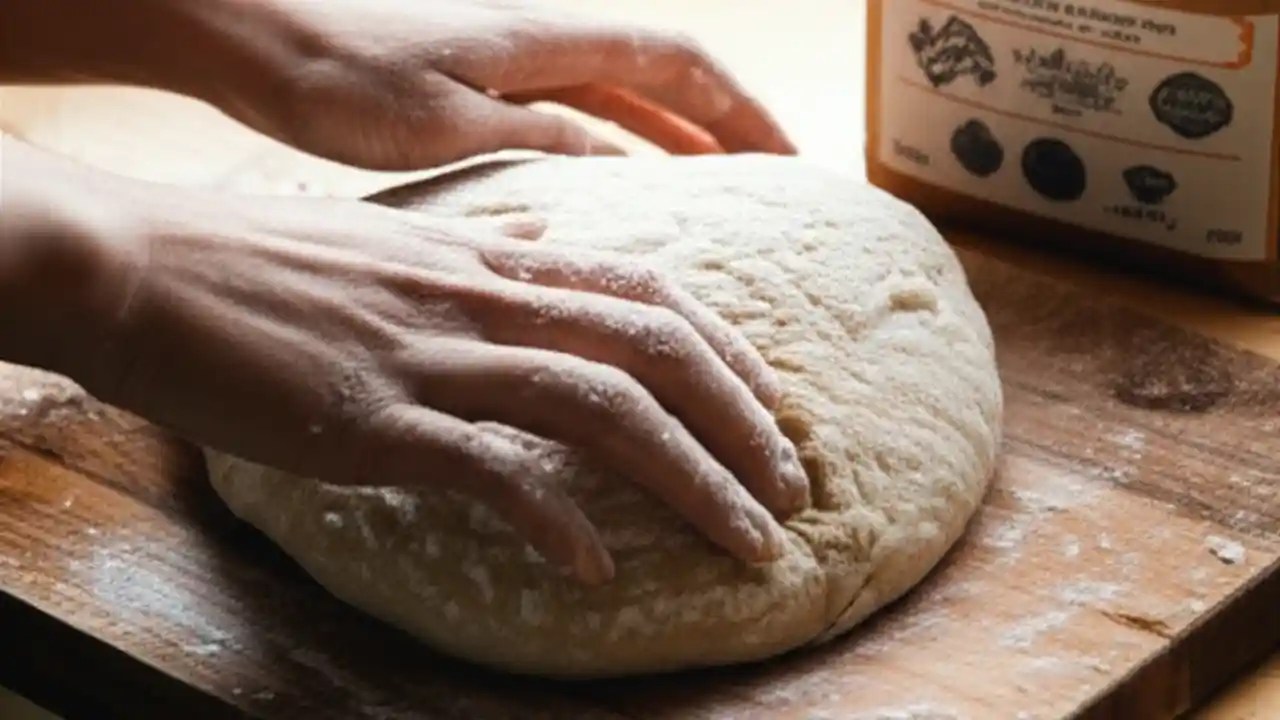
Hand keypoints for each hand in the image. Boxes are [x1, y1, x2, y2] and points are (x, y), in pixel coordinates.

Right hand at [77, 181, 806, 584]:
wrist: (141, 268)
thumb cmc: (262, 263)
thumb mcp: (393, 243)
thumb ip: (478, 252)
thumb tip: (542, 246)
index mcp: (486, 259)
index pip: (645, 291)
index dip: (726, 350)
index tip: (769, 406)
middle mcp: (478, 299)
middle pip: (652, 347)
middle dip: (741, 420)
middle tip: (792, 487)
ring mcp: (431, 358)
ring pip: (601, 407)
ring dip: (691, 477)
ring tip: (747, 539)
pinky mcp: (374, 419)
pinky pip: (490, 470)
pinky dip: (554, 519)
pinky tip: (593, 567)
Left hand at [207, 0, 795, 168]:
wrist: (255, 38)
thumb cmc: (336, 74)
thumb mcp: (446, 118)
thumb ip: (537, 136)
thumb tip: (617, 160)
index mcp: (545, 41)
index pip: (675, 65)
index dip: (738, 110)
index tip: (787, 157)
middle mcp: (542, 45)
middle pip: (662, 79)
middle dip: (725, 126)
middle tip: (774, 184)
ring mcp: (514, 66)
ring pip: (622, 98)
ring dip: (677, 139)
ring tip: (722, 191)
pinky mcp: (482, 89)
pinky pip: (577, 115)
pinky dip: (619, 147)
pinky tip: (625, 185)